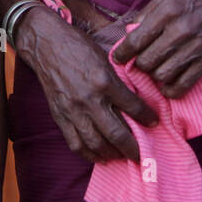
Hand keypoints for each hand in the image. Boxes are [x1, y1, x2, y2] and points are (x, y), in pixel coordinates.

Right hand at [16, 6, 157, 164]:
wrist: (47, 44)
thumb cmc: (78, 46)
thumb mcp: (105, 58)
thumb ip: (118, 81)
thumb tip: (136, 99)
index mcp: (104, 81)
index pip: (132, 106)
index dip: (147, 118)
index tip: (154, 123)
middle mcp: (89, 99)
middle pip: (116, 133)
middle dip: (132, 148)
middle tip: (141, 154)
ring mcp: (73, 110)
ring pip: (96, 143)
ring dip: (112, 154)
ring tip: (121, 156)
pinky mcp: (60, 116)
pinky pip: (75, 143)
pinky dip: (89, 154)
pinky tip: (99, 156)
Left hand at [111, 0, 201, 98]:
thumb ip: (147, 14)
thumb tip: (129, 33)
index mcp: (167, 11)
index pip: (135, 41)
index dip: (121, 54)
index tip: (118, 58)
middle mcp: (180, 31)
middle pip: (147, 62)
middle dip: (140, 63)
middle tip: (142, 59)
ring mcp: (195, 48)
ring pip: (161, 76)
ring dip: (155, 75)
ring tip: (157, 67)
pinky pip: (182, 86)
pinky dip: (171, 89)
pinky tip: (168, 82)